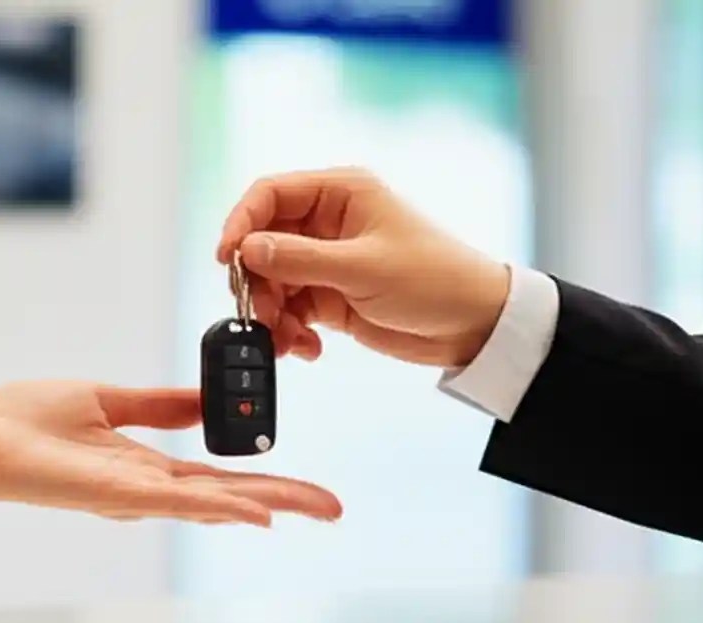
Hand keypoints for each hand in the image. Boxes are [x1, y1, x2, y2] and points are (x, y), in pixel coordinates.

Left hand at [0, 381, 342, 526]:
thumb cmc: (27, 422)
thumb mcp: (109, 402)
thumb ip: (158, 405)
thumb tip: (202, 399)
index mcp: (145, 466)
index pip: (217, 476)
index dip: (263, 480)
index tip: (301, 487)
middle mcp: (147, 488)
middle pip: (228, 495)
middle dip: (284, 499)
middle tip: (334, 508)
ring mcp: (135, 495)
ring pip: (214, 501)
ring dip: (268, 504)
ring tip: (315, 508)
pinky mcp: (117, 493)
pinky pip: (178, 500)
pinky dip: (220, 507)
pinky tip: (257, 511)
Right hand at [216, 167, 510, 366]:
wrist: (474, 325)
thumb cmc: (435, 279)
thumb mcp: (364, 268)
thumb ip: (301, 259)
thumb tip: (248, 250)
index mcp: (340, 193)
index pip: (270, 194)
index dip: (241, 222)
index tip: (227, 259)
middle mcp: (328, 223)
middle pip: (263, 243)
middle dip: (258, 282)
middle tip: (264, 315)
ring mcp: (328, 261)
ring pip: (273, 282)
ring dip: (272, 314)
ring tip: (289, 341)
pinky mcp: (331, 297)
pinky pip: (290, 310)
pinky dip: (290, 332)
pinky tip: (307, 349)